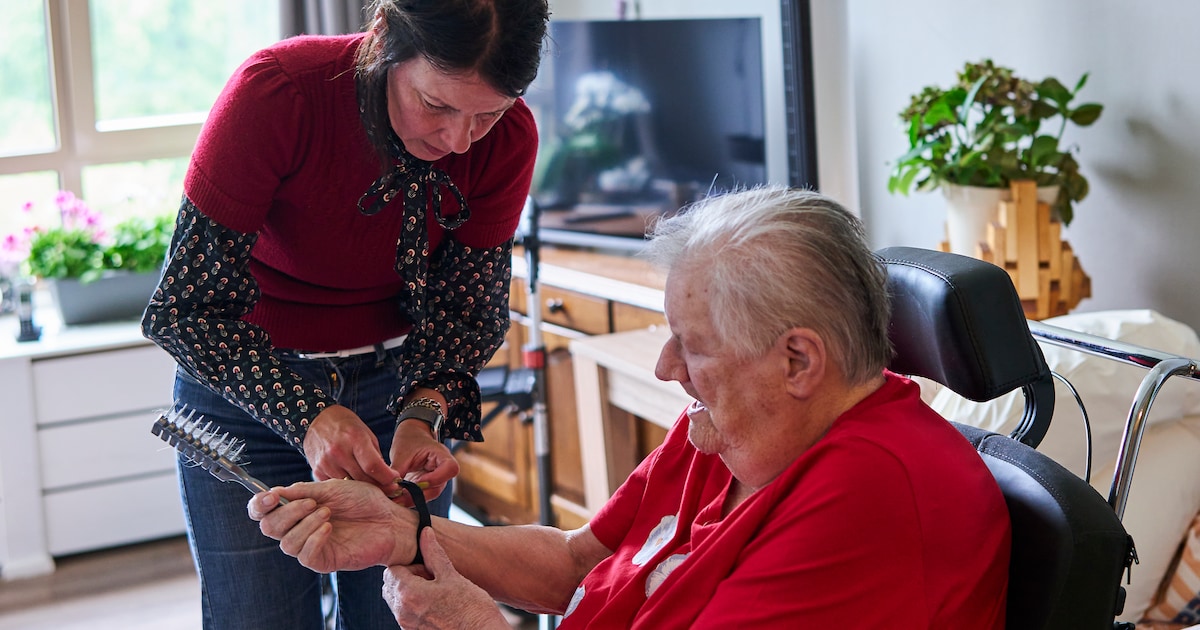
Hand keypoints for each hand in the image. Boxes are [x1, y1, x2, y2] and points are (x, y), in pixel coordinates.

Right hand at [247, 480, 414, 571]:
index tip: (271, 496)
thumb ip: (302, 491)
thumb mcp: (332, 488)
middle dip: (287, 513)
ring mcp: (311, 545)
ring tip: (328, 513)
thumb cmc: (364, 501)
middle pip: (269, 528)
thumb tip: (274, 492)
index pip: (263, 512)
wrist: (391, 518)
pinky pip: (305, 556)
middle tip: (313, 503)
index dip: (259, 505)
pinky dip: (314, 539)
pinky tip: (329, 528)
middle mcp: (299, 528)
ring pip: (286, 543)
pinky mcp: (324, 560)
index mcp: (297, 509)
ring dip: (305, 524)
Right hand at [304, 405, 400, 496]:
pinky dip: (346, 487)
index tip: (396, 482)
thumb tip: (387, 478)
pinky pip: (336, 485)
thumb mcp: (365, 434)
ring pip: (349, 486)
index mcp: (354, 438)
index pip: (373, 466)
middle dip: (379, 486)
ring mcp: (326, 462)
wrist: (316, 419)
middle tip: (390, 489)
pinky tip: (353, 484)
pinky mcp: (317, 471)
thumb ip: (375, 456)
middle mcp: (338, 451)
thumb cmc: (345, 426)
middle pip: (363, 479)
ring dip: (362, 490)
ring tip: (372, 488)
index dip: (387, 477)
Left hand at [383, 528, 510, 628]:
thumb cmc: (470, 607)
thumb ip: (433, 553)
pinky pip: (406, 615)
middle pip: (391, 586)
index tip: (429, 569)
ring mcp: (407, 625)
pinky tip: (437, 606)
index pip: (392, 570)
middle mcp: (403, 612)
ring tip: (436, 593)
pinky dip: (415, 607)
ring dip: (410, 593)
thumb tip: (425, 532)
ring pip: (397, 601)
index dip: (411, 566)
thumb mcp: (451, 575)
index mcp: (408, 593)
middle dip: (407, 579)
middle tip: (432, 580)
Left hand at [390, 421, 459, 505]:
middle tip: (399, 497)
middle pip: (438, 488)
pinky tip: (397, 499)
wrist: (410, 437)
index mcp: (441, 455)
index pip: (450, 469)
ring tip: (396, 500)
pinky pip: (421, 496)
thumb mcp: (401, 453)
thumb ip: (397, 471)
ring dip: (412, 499)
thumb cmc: (409, 440)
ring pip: (429, 495)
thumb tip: (391, 489)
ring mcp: (436, 479)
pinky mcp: (427, 486)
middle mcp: (442, 470)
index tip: (418, 481)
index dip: (436, 479)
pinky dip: (410, 499)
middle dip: (418, 494)